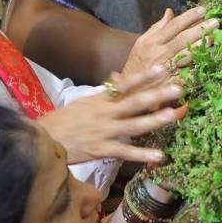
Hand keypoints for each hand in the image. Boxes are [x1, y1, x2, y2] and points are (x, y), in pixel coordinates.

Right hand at [37, 66, 183, 164]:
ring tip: (174, 115)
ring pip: (134, 125)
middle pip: (134, 102)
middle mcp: (104, 113)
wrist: (43, 139)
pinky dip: (142, 155)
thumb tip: (117, 78)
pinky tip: (160, 155)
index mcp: (99, 99)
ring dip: (155, 120)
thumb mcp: (82, 102)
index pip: (124, 85)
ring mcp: (104, 132)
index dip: (143, 76)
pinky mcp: (101, 150)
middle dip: (156, 94)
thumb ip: (103, 93)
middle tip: (177, 88)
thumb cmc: (63, 121)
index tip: (161, 67)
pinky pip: (125, 152)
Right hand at [122, 5, 216, 77]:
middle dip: (199, 29)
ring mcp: (166, 70)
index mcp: (153, 42)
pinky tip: (207, 65)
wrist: (128, 92)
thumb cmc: (137, 65)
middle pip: (182, 39)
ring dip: (199, 47)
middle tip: (215, 21)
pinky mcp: (170, 85)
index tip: (203, 9)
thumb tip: (170, 12)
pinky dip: (195, 71)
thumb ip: (157, 28)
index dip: (189, 17)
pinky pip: (185, 77)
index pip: (173, 26)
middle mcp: (160, 54)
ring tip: (212, 39)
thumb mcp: (141, 43)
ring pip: (185, 56)